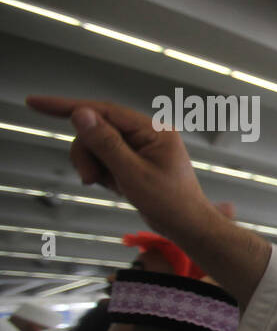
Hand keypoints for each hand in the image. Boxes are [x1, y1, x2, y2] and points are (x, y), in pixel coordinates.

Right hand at [26, 95, 217, 239]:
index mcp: (153, 130)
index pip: (103, 110)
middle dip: (86, 153)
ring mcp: (140, 148)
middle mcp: (146, 134)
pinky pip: (104, 159)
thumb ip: (106, 144)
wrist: (187, 227)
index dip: (67, 106)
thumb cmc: (170, 203)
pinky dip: (101, 172)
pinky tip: (115, 187)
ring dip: (92, 165)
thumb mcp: (132, 174)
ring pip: (97, 145)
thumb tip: (82, 114)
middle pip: (96, 129)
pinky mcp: (133, 161)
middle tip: (89, 178)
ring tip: (104, 185)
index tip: (36, 103)